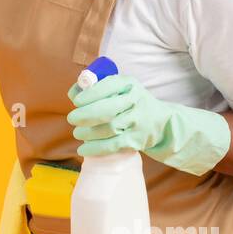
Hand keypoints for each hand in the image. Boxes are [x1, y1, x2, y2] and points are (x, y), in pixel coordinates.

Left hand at [66, 74, 231, 176]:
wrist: (160, 122)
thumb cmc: (130, 103)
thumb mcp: (119, 89)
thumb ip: (96, 88)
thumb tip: (74, 92)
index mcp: (129, 84)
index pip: (108, 87)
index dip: (89, 95)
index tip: (77, 102)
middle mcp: (136, 101)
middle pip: (107, 109)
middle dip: (85, 115)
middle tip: (72, 118)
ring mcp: (138, 121)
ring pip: (109, 128)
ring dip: (88, 132)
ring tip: (78, 132)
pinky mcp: (137, 140)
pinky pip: (113, 145)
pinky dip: (95, 148)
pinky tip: (83, 149)